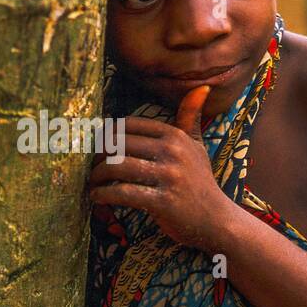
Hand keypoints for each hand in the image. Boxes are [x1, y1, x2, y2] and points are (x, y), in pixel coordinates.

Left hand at [88, 86, 230, 250]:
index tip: (98, 148)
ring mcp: (169, 176)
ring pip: (116, 167)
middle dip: (97, 156)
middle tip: (90, 167)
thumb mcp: (197, 146)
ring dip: (96, 176)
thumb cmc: (200, 181)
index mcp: (175, 135)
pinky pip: (123, 193)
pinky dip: (103, 195)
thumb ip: (190, 117)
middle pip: (117, 144)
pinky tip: (96, 197)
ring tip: (91, 182)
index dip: (106, 135)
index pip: (127, 125)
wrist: (216, 219)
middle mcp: (172, 151)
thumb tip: (202, 86)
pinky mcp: (163, 201)